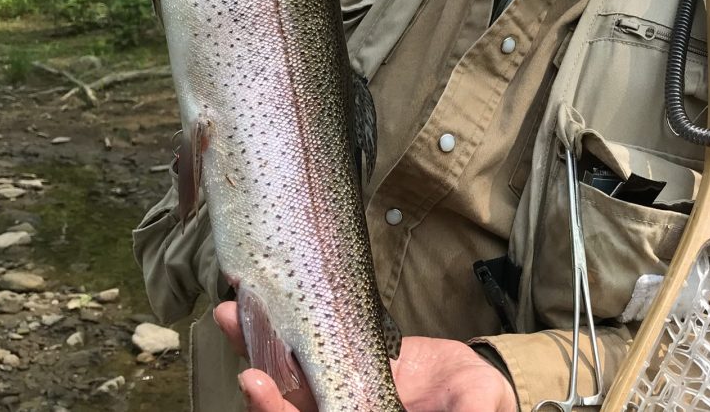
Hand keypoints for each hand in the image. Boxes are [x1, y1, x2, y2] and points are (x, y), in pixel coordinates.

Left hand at [214, 301, 516, 411]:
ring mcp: (334, 391)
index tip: (258, 385)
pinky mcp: (336, 360)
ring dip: (254, 348)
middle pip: (290, 408)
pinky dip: (272, 331)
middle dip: (259, 386)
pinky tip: (251, 309)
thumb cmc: (479, 404)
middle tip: (238, 347)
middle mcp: (341, 411)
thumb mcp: (479, 407)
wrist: (471, 384)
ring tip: (230, 314)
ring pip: (285, 377)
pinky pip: (299, 348)